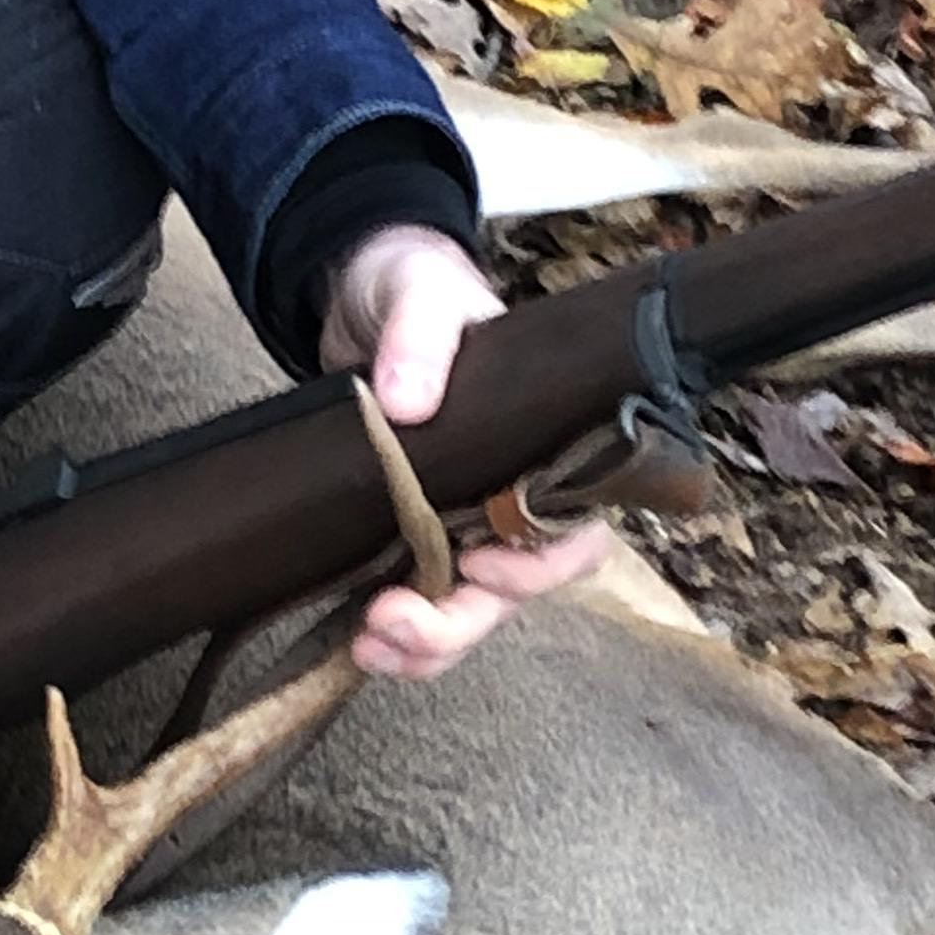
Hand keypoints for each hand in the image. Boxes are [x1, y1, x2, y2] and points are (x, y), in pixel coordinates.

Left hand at [318, 223, 611, 678]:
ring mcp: (464, 524)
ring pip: (471, 613)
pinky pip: (422, 605)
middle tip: (397, 621)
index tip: (481, 562)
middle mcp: (514, 497)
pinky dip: (399, 636)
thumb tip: (408, 400)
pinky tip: (361, 642)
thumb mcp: (421, 295)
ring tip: (372, 644)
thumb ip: (421, 335)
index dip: (539, 565)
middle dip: (462, 621)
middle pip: (517, 591)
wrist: (361, 296)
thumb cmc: (417, 290)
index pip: (574, 530)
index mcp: (545, 446)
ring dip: (428, 643)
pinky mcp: (411, 537)